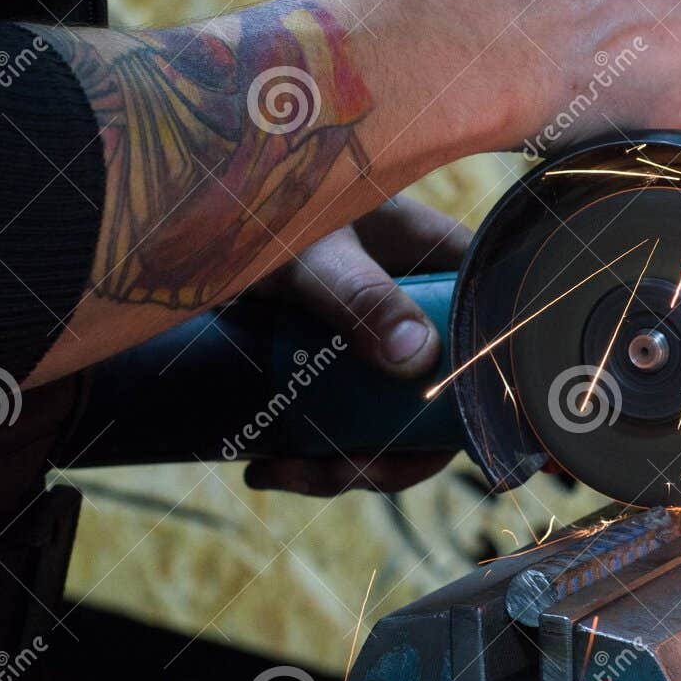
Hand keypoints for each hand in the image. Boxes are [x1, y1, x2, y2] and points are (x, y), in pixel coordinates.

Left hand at [241, 196, 471, 495]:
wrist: (188, 212)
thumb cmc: (261, 206)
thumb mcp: (310, 253)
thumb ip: (359, 296)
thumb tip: (419, 360)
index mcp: (442, 261)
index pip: (492, 334)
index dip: (478, 399)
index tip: (437, 451)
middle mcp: (422, 304)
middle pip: (443, 399)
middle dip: (392, 455)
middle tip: (333, 474)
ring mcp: (380, 336)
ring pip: (393, 423)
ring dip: (343, 466)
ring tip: (275, 471)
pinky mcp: (338, 361)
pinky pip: (348, 423)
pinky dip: (316, 455)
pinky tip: (268, 463)